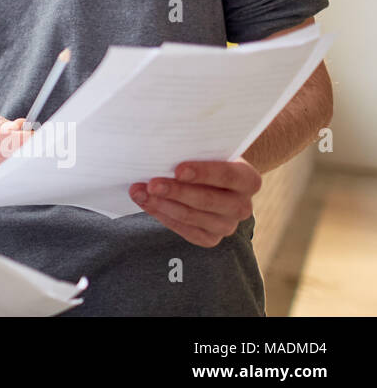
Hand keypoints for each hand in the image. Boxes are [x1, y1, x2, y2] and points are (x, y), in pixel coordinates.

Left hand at [129, 157, 261, 246]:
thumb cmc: (206, 159)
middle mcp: (243, 206)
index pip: (227, 175)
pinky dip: (162, 215)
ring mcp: (228, 225)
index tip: (178, 169)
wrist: (213, 179)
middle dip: (175, 191)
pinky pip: (185, 230)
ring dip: (162, 204)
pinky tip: (147, 203)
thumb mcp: (207, 150)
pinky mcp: (211, 238)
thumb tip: (160, 148)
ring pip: (192, 217)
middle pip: (207, 200)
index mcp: (248, 179)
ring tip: (139, 192)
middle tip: (151, 184)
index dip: (203, 173)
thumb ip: (193, 150)